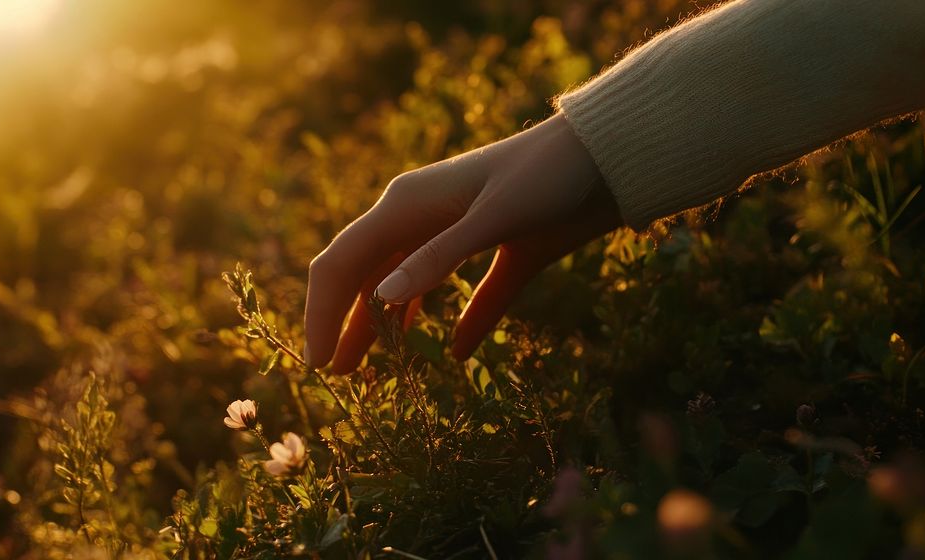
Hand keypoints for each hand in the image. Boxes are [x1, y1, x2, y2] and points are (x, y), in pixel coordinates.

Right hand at [304, 113, 623, 372]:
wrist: (609, 156)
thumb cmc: (547, 177)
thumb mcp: (491, 218)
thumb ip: (437, 258)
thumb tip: (379, 297)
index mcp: (406, 205)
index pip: (341, 263)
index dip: (321, 313)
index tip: (316, 364)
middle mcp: (422, 216)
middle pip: (365, 274)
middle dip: (344, 322)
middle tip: (334, 375)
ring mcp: (460, 231)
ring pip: (405, 282)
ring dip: (385, 324)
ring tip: (369, 369)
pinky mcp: (500, 247)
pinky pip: (467, 291)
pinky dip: (458, 322)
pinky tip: (454, 352)